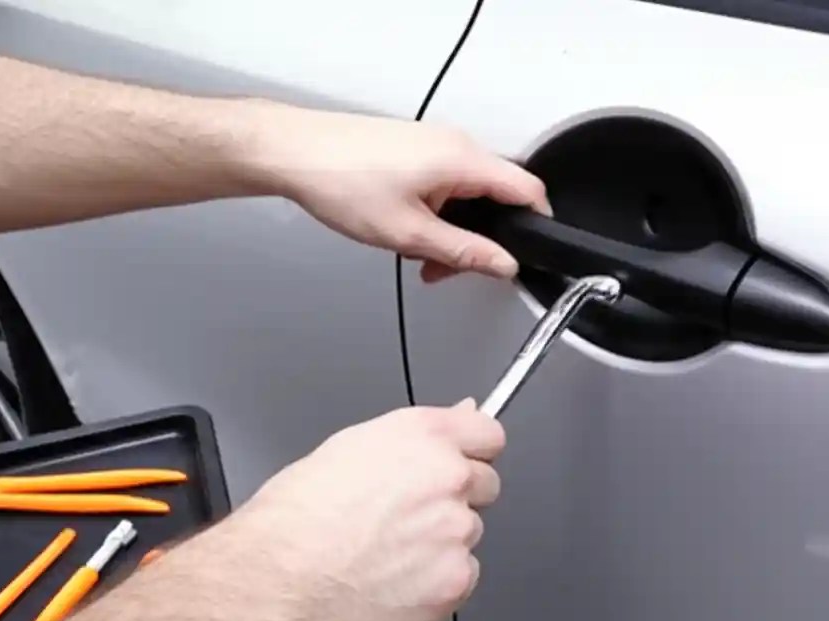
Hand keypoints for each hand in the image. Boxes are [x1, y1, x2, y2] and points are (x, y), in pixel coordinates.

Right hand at [233, 398, 503, 620]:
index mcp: (427, 438)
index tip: (463, 462)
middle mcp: (451, 479)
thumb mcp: (353, 445)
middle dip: (457, 497)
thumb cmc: (301, 512)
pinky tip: (394, 580)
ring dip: (442, 542)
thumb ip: (420, 434)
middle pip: (485, 486)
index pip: (489, 435)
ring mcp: (457, 533)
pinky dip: (436, 582)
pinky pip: (461, 577)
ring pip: (468, 534)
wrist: (280, 575)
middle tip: (407, 516)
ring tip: (386, 552)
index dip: (473, 451)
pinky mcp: (454, 582)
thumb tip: (462, 415)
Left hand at [245, 103, 549, 282]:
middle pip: (497, 197)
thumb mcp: (409, 234)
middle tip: (450, 267)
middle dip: (480, 240)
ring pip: (467, 195)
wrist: (292, 152)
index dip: (536, 225)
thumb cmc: (339, 180)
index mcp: (463, 160)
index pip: (528, 190)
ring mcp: (434, 144)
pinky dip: (435, 214)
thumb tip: (502, 264)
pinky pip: (444, 184)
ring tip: (419, 256)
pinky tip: (406, 234)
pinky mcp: (415, 149)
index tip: (527, 254)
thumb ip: (463, 252)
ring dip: (453, 231)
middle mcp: (455, 145)